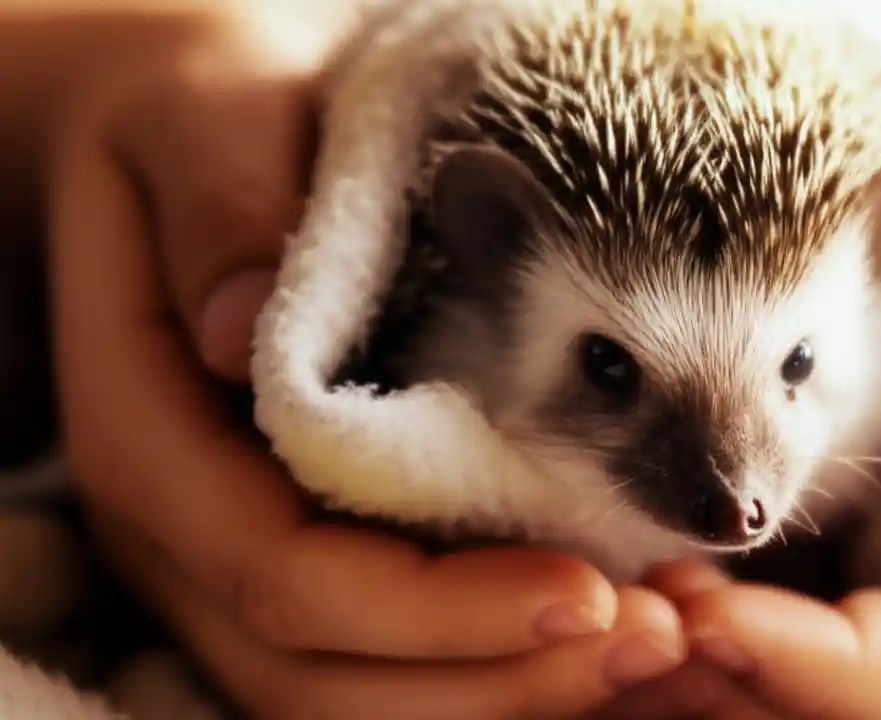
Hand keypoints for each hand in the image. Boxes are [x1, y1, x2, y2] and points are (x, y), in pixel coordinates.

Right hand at [44, 4, 683, 716]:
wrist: (188, 145)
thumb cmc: (202, 120)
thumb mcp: (203, 111)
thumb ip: (221, 201)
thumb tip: (243, 330)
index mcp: (153, 439)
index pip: (286, 576)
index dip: (435, 610)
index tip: (588, 592)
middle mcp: (190, 529)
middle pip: (324, 673)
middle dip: (495, 677)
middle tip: (657, 637)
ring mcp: (242, 554)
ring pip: (358, 693)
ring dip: (510, 690)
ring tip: (657, 642)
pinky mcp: (308, 550)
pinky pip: (394, 656)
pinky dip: (498, 662)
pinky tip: (611, 626)